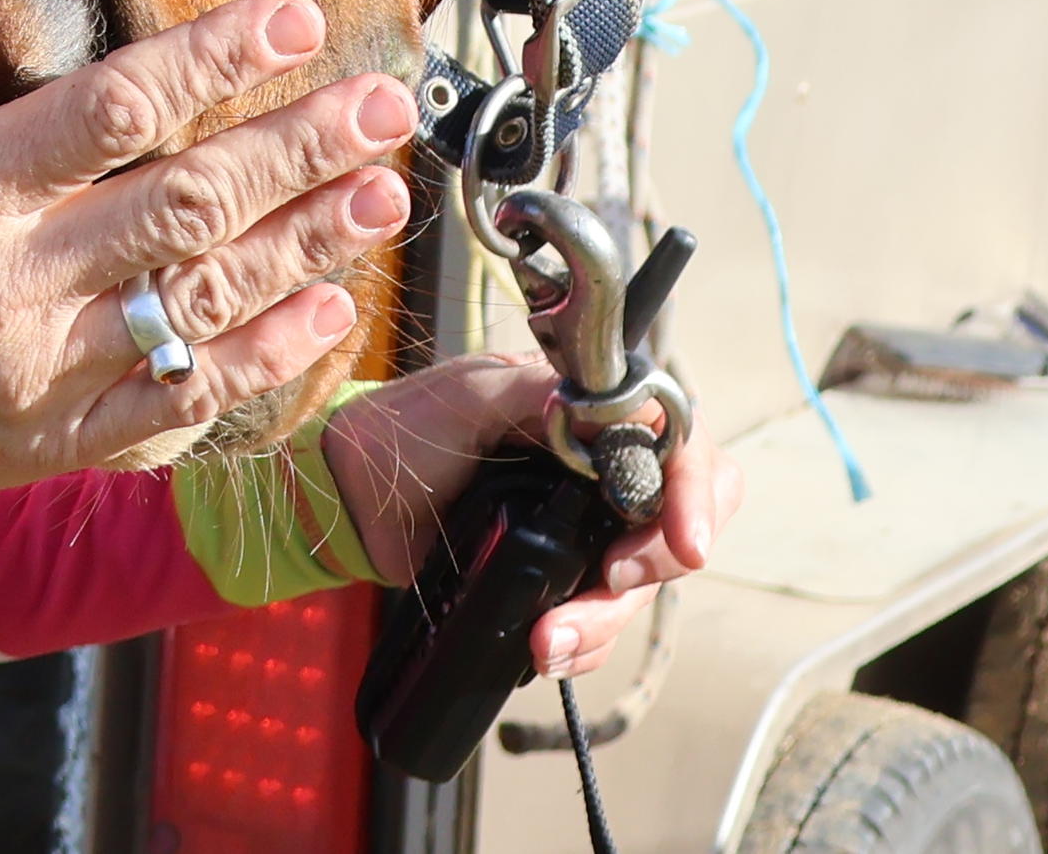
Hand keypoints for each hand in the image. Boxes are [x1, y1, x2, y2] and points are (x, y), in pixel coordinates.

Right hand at [0, 0, 416, 500]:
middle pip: (187, 204)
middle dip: (297, 148)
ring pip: (202, 303)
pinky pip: (181, 403)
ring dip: (304, 247)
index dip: (210, 61)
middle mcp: (15, 281)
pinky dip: (261, 362)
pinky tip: (327, 311)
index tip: (293, 22)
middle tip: (386, 103)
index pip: (112, 110)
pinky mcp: (60, 440)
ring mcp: (46, 370)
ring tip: (383, 192)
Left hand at [322, 355, 737, 679]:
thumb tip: (605, 409)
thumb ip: (540, 394)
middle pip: (679, 520)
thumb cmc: (407, 427)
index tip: (684, 543)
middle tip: (614, 581)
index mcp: (596, 414)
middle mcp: (603, 472)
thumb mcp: (473, 396)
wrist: (354, 496)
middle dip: (657, 563)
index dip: (693, 493)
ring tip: (548, 641)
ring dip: (604, 620)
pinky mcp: (554, 581)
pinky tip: (544, 651)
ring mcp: (582, 532)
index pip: (679, 443)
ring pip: (638, 586)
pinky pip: (596, 625)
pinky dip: (580, 646)